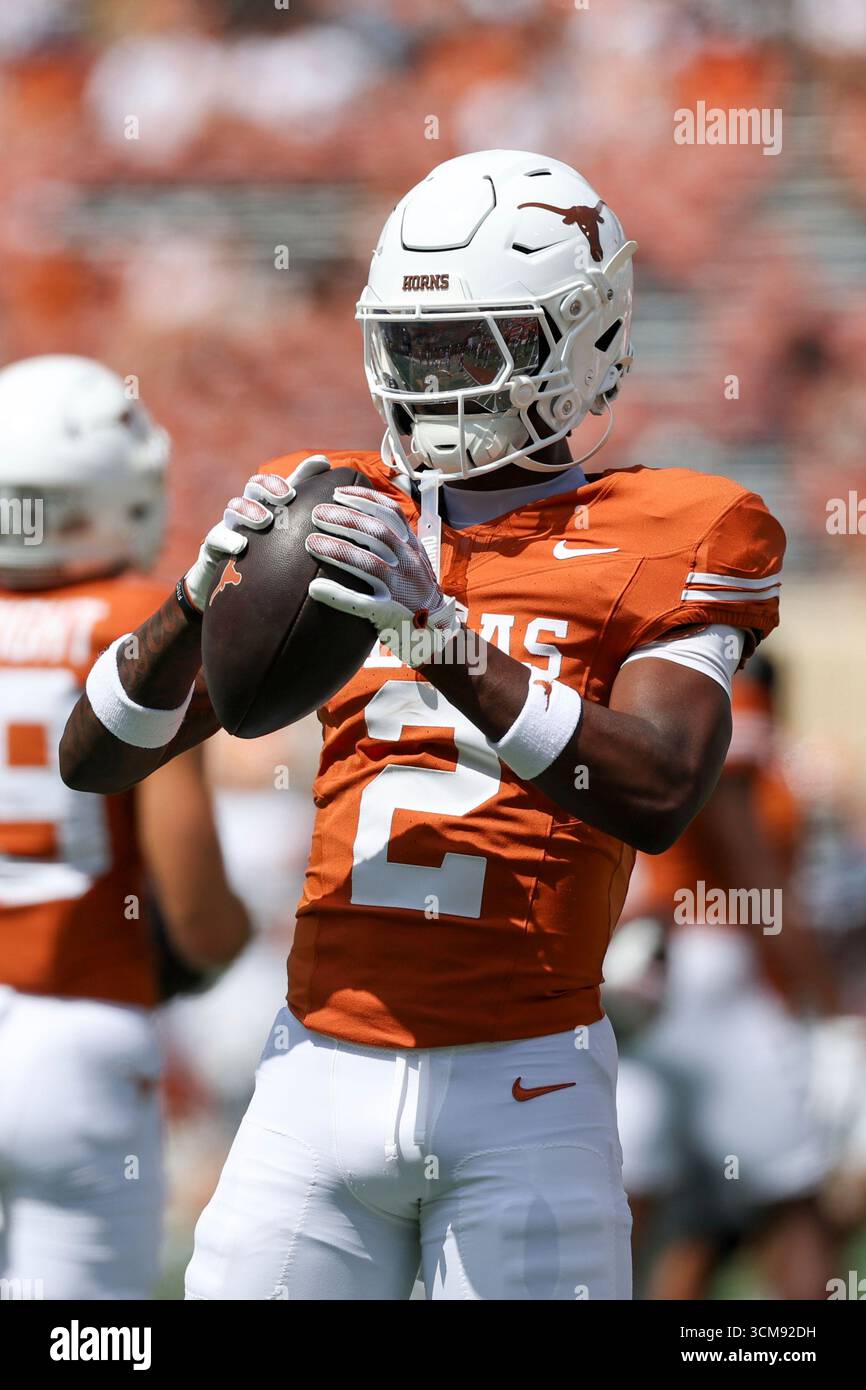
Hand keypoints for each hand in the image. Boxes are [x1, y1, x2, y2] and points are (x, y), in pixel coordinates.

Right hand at [183, 454, 329, 611]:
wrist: (231, 599)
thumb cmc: (269, 571)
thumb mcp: (295, 553)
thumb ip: (319, 533)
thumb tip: (357, 529)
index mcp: (271, 511)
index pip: (286, 483)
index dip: (303, 471)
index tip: (323, 465)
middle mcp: (249, 514)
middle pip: (255, 486)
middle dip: (270, 485)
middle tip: (287, 496)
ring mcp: (229, 529)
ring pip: (233, 507)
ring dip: (249, 508)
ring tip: (265, 520)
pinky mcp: (212, 549)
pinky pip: (215, 539)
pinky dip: (227, 539)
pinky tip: (241, 546)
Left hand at [306, 485, 459, 667]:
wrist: (437, 634)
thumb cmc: (416, 594)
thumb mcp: (414, 561)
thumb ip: (396, 541)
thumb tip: (364, 518)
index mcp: (413, 547)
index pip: (390, 513)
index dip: (363, 499)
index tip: (338, 492)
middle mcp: (408, 563)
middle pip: (375, 533)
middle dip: (344, 518)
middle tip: (317, 513)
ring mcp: (400, 588)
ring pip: (367, 562)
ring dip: (337, 549)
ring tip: (311, 542)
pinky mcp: (389, 614)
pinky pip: (360, 602)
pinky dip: (337, 595)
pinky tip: (315, 588)